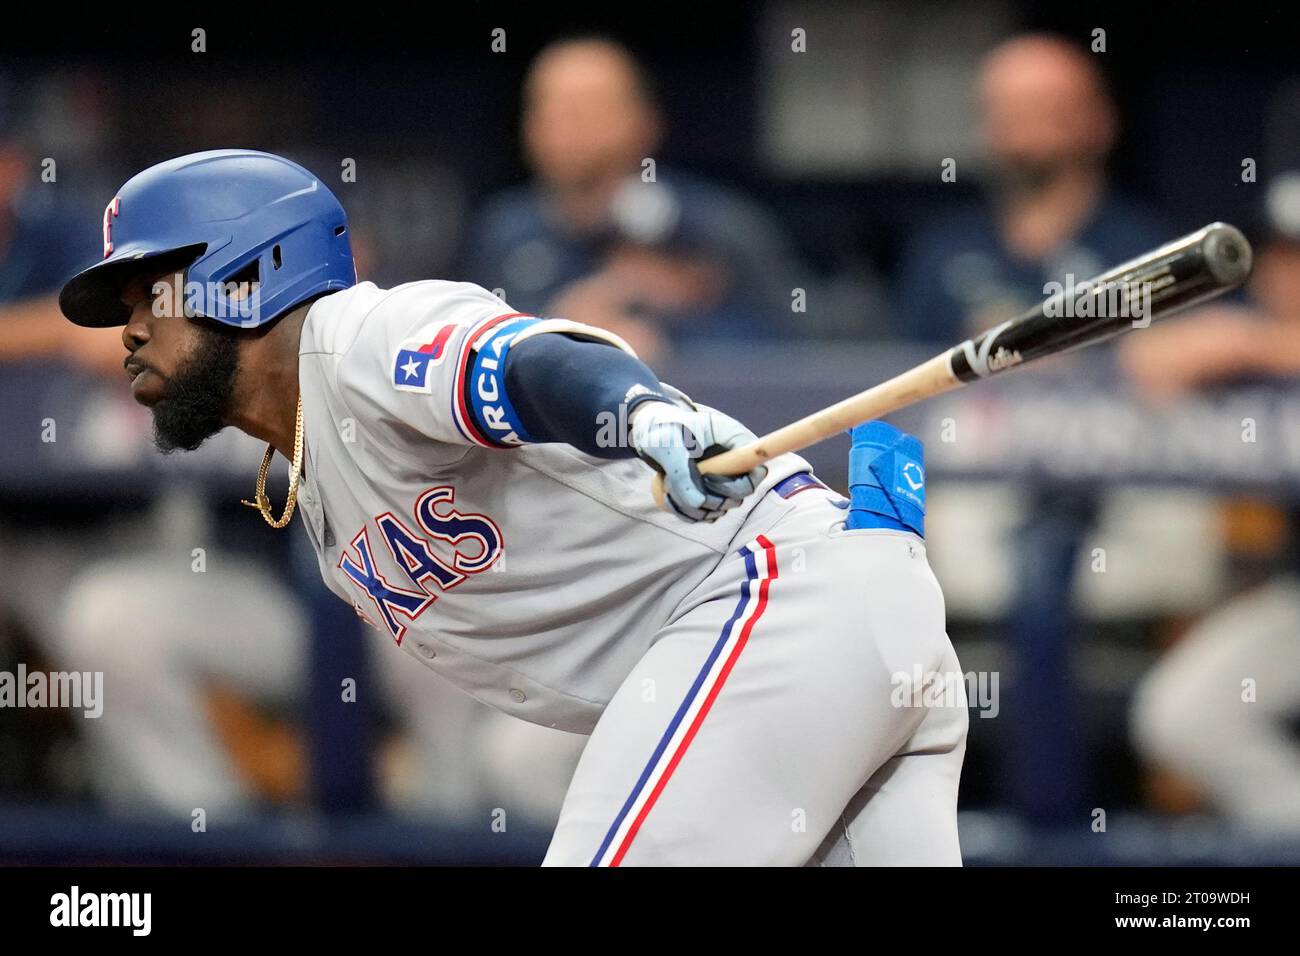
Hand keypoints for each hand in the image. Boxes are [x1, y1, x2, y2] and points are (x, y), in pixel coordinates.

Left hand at [629, 400, 766, 521]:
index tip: (707, 479)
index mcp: (733, 439)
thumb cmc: (663, 429)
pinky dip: (689, 513)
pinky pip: (708, 512)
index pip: (757, 469)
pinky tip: (672, 499)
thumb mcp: (669, 447)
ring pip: (722, 507)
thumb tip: (698, 503)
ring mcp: (724, 477)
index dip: (740, 484)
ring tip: (671, 492)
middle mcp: (734, 461)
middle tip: (683, 486)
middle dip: (711, 498)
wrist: (650, 431)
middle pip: (741, 494)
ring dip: (695, 509)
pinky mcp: (710, 491)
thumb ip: (682, 474)